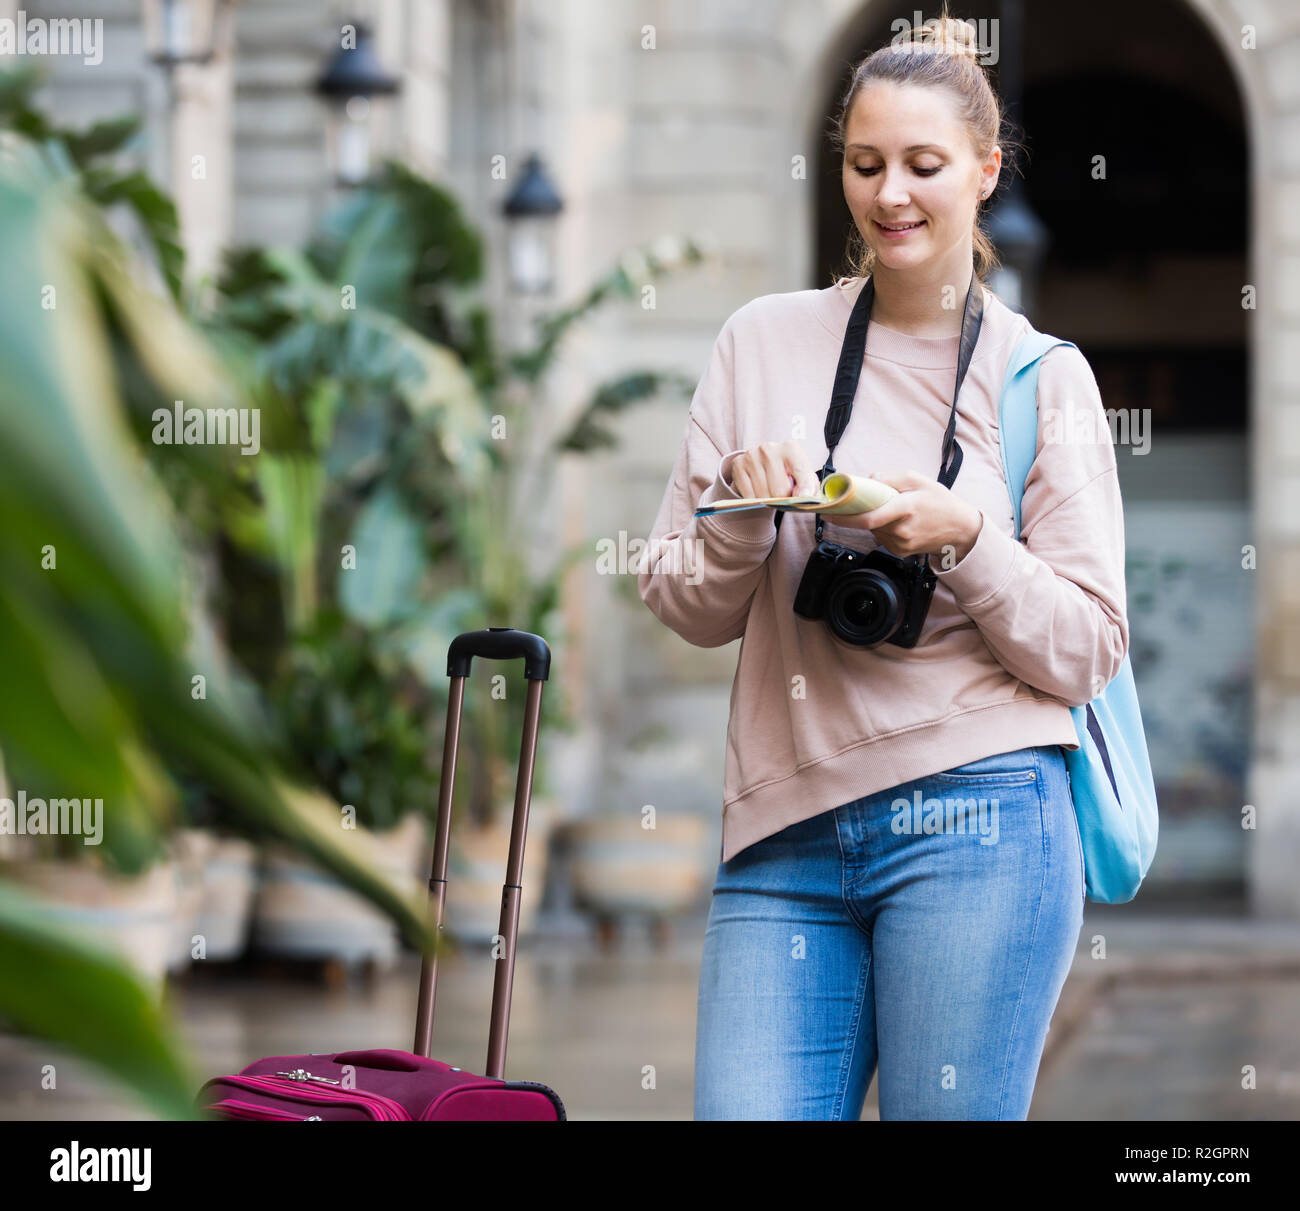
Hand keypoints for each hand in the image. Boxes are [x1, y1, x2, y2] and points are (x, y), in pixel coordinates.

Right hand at [728, 440, 820, 499]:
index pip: (801, 471)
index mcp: (790, 448)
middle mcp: (769, 449)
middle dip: (783, 498)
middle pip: (779, 491)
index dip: (804, 488)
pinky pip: (748, 496)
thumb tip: (802, 496)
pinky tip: (758, 490)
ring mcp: (751, 456)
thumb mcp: (804, 474)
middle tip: (783, 493)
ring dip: (768, 500)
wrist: (764, 459)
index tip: (803, 497)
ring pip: (763, 496)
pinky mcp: (738, 465)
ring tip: (770, 490)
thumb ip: (809, 486)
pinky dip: (755, 499)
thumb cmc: (788, 470)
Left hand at [831, 469, 982, 564]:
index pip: (869, 517)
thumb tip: (867, 480)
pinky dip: (881, 527)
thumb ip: (889, 478)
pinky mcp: (900, 552)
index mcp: (905, 508)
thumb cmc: (940, 502)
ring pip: (873, 529)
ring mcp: (900, 544)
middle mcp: (901, 530)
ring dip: (872, 518)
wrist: (960, 529)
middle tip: (850, 503)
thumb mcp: (918, 480)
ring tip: (889, 509)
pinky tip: (896, 521)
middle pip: (866, 522)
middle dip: (856, 512)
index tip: (827, 511)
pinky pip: (881, 537)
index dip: (844, 516)